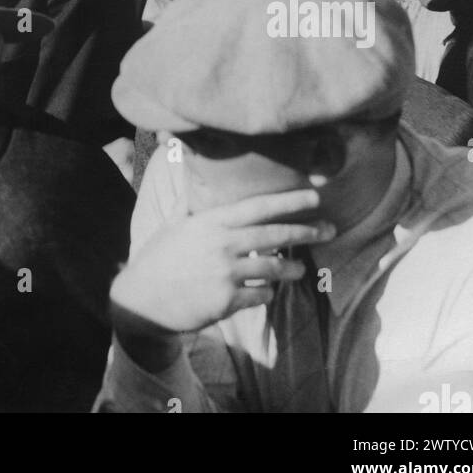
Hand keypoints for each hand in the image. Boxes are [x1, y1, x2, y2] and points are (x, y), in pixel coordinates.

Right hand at [110, 188, 334, 335]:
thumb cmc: (157, 258)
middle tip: (330, 229)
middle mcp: (223, 244)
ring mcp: (226, 273)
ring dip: (291, 269)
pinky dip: (267, 294)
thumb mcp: (173, 224)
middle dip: (307, 231)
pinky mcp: (227, 301)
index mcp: (212, 221)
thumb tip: (189, 171)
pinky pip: (260, 296)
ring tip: (300, 269)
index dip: (289, 200)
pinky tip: (268, 292)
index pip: (258, 206)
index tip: (314, 195)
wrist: (142, 299)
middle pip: (275, 235)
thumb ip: (191, 204)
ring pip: (273, 268)